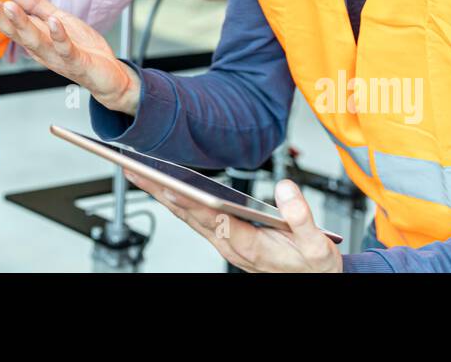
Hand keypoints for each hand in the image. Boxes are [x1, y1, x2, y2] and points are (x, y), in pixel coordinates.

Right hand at [0, 0, 140, 113]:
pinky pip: (66, 48)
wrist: (109, 79)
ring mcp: (58, 57)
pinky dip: (59, 36)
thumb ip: (37, 6)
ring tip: (8, 6)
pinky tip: (53, 21)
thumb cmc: (84, 50)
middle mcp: (41, 50)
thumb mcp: (59, 20)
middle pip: (14, 31)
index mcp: (35, 38)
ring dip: (22, 24)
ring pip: (35, 40)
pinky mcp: (77, 62)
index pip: (8, 21)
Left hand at [124, 173, 341, 272]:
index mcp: (248, 245)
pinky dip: (177, 199)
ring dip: (162, 193)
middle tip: (133, 170)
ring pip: (187, 215)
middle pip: (188, 213)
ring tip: (139, 172)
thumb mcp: (317, 246)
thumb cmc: (313, 266)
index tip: (166, 184)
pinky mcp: (226, 237)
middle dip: (159, 191)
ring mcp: (225, 241)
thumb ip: (301, 217)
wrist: (314, 280)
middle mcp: (230, 244)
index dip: (189, 200)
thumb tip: (285, 188)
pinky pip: (195, 217)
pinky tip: (166, 186)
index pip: (211, 218)